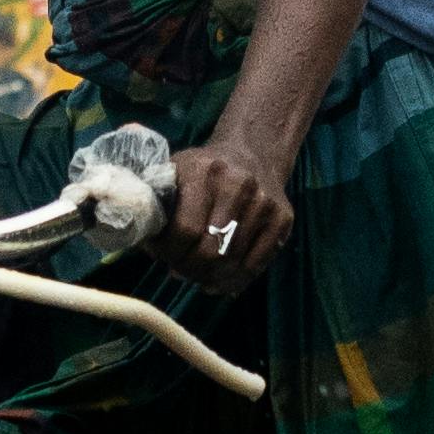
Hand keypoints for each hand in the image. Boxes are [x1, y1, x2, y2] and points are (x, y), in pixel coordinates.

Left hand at [166, 134, 296, 278]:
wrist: (252, 153)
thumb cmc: (204, 172)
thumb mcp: (176, 174)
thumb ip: (159, 207)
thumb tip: (151, 250)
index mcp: (204, 171)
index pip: (184, 230)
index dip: (169, 252)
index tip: (161, 256)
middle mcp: (239, 185)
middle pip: (210, 251)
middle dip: (189, 269)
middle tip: (179, 271)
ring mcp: (264, 203)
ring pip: (232, 263)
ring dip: (210, 278)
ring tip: (197, 276)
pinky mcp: (283, 219)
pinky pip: (256, 266)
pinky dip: (235, 281)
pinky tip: (220, 281)